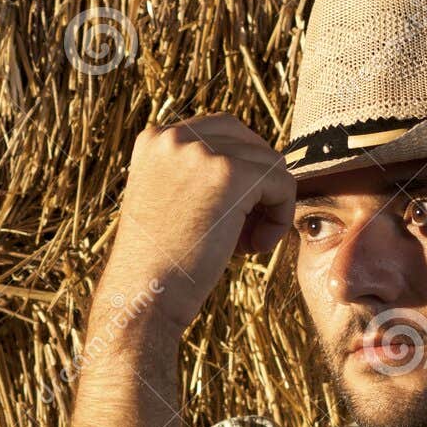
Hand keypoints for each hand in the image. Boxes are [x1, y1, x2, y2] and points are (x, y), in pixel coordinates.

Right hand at [96, 113, 294, 340]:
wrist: (144, 294)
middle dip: (259, 185)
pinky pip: (282, 184)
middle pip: (249, 142)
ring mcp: (201, 152)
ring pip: (270, 165)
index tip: (233, 214)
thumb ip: (200, 176)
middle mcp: (174, 136)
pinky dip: (280, 217)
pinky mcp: (230, 174)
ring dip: (268, 207)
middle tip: (245, 230)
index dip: (241, 171)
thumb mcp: (170, 201)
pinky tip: (255, 247)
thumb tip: (259, 167)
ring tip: (246, 244)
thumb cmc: (158, 264)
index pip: (222, 132)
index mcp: (155, 139)